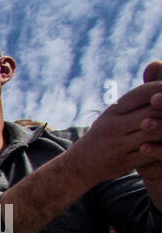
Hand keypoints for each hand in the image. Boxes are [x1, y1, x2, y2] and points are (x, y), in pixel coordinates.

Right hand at [64, 69, 161, 186]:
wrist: (79, 165)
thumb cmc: (104, 136)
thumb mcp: (114, 115)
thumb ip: (137, 99)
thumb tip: (158, 67)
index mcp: (112, 111)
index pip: (143, 93)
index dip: (161, 89)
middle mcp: (113, 126)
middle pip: (152, 112)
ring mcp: (117, 145)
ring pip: (153, 133)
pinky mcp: (122, 162)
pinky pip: (149, 154)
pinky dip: (160, 150)